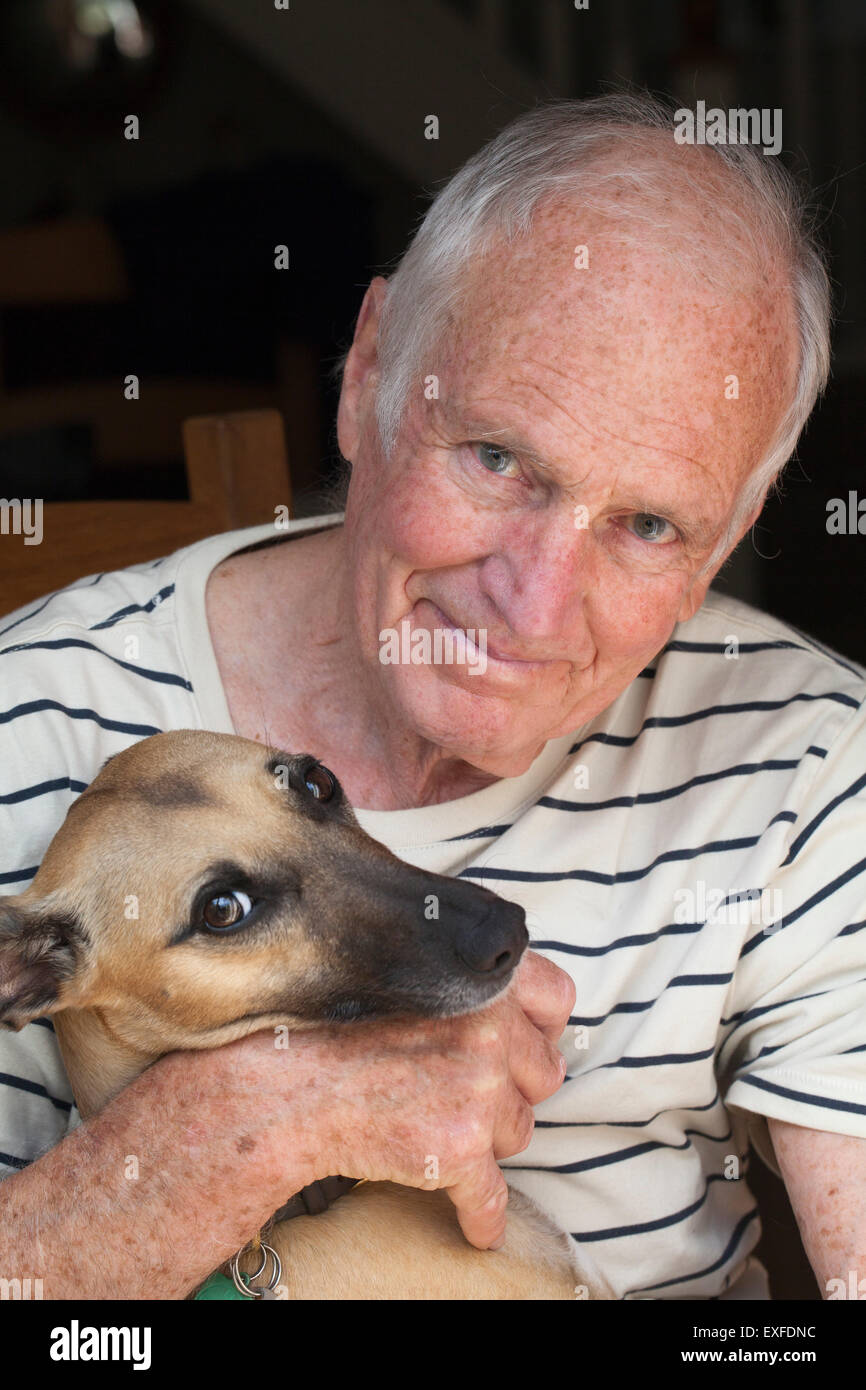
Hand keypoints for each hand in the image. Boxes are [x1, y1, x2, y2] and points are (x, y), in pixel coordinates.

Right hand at [228, 949, 574, 1250]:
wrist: (291, 1082)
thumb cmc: (344, 1028)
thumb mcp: (415, 976)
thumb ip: (474, 986)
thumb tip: (524, 1015)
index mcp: (484, 980)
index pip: (555, 998)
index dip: (540, 1027)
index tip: (525, 1043)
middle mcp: (490, 1027)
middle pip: (542, 1073)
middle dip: (511, 1089)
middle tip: (468, 1091)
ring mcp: (478, 1088)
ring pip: (519, 1131)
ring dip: (488, 1139)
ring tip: (437, 1128)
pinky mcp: (460, 1147)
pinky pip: (492, 1198)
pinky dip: (483, 1218)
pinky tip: (477, 1226)